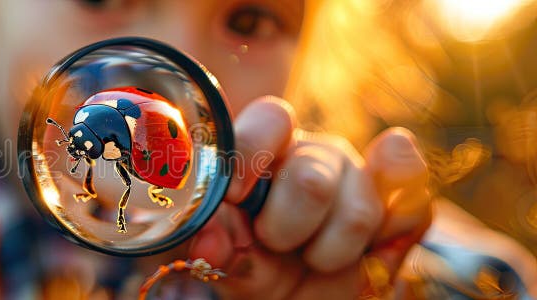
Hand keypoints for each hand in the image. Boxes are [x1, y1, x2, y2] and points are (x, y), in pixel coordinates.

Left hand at [188, 97, 431, 298]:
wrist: (298, 293)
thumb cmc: (256, 264)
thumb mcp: (229, 259)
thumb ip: (219, 246)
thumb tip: (209, 240)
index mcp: (266, 150)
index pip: (271, 119)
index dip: (252, 152)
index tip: (234, 196)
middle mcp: (315, 154)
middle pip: (312, 179)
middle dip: (286, 229)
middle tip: (271, 244)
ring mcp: (361, 175)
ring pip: (359, 214)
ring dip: (328, 256)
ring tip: (310, 262)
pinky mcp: (404, 202)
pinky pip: (415, 210)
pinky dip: (387, 244)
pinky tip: (366, 254)